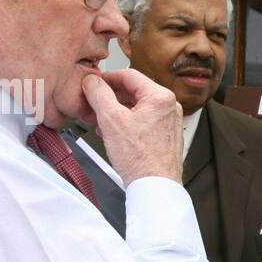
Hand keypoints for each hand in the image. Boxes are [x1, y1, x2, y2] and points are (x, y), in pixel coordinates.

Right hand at [81, 68, 183, 186]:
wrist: (155, 186)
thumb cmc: (140, 159)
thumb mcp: (111, 120)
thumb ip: (99, 94)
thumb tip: (92, 82)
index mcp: (160, 97)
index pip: (129, 75)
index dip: (106, 78)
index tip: (93, 83)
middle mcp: (169, 107)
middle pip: (132, 92)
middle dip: (109, 98)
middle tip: (92, 103)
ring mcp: (169, 123)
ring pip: (136, 109)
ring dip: (115, 112)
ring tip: (98, 121)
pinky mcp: (165, 137)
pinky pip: (143, 122)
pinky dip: (125, 124)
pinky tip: (111, 133)